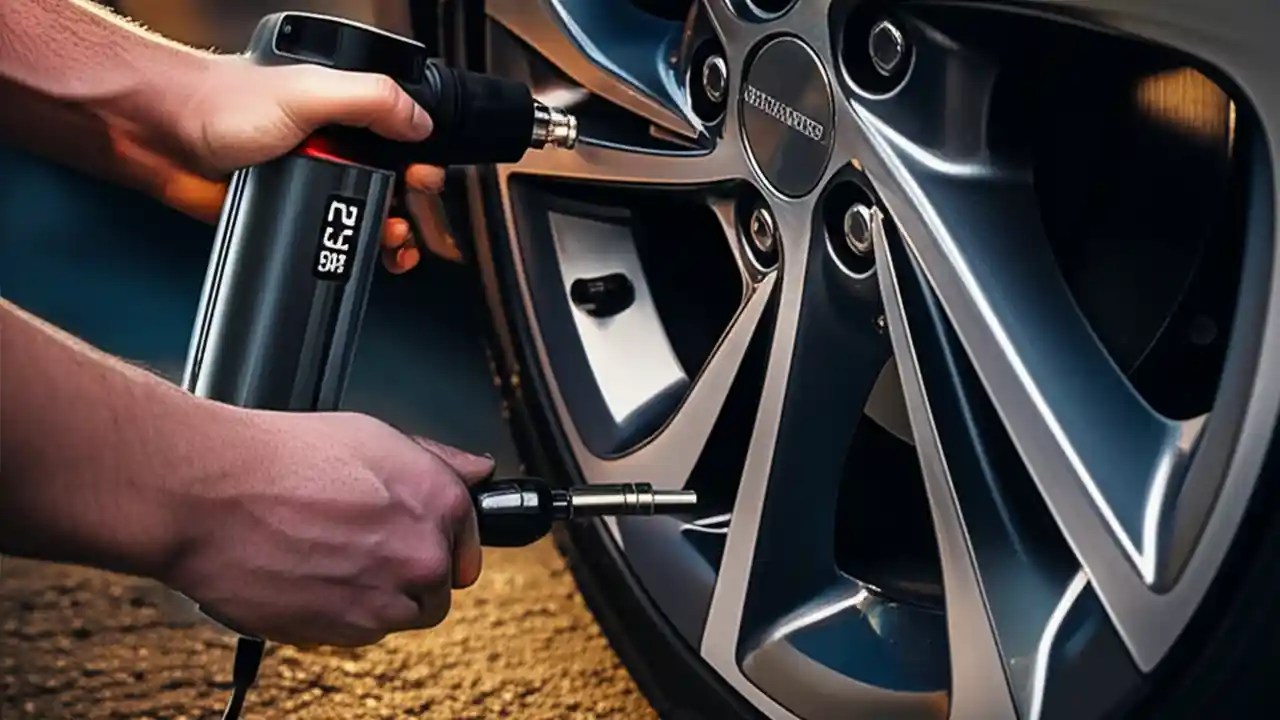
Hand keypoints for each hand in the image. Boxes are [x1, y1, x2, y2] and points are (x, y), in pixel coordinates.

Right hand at [163, 409, 493, 646]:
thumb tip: (476, 471)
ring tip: (332, 560)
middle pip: (440, 585)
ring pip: (405, 613)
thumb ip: (436, 462)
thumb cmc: (280, 459)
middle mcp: (422, 553)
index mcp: (439, 500)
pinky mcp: (348, 631)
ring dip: (380, 596)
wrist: (210, 496)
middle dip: (410, 571)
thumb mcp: (372, 435)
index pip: (467, 541)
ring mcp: (388, 597)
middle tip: (364, 548)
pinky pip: (364, 632)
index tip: (412, 536)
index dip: (438, 538)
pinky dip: (345, 614)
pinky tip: (313, 577)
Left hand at [166, 56, 445, 272]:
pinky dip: (351, 251)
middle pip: (393, 181)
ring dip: (388, 235)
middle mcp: (332, 142)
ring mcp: (312, 178)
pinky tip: (362, 256)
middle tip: (405, 220)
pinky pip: (332, 237)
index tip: (424, 180)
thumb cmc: (220, 104)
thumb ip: (371, 100)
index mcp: (342, 108)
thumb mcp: (309, 93)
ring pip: (367, 215)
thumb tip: (421, 122)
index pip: (402, 134)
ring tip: (391, 244)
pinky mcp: (290, 211)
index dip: (421, 160)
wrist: (162, 139)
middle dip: (411, 207)